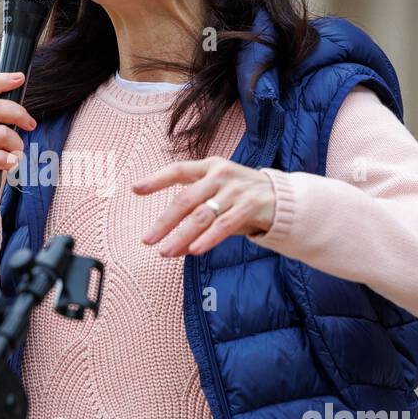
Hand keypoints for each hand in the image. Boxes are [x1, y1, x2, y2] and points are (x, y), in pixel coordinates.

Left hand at [132, 156, 276, 256]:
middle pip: (186, 199)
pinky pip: (224, 225)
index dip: (156, 179)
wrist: (282, 198)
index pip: (178, 170)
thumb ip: (195, 217)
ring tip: (166, 252)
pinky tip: (194, 250)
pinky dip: (208, 239)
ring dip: (182, 236)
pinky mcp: (250, 205)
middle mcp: (221, 173)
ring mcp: (236, 189)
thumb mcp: (217, 198)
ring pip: (202, 216)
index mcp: (209, 166)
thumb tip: (172, 245)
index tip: (135, 189)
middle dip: (164, 222)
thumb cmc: (240, 198)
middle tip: (148, 240)